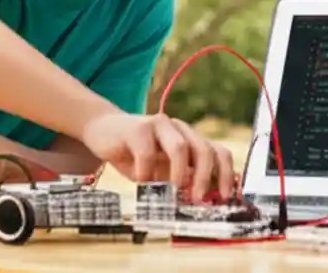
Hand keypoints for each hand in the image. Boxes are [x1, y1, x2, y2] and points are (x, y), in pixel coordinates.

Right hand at [79, 112, 235, 201]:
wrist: (101, 129)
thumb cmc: (134, 155)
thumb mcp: (160, 172)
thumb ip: (178, 181)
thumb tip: (199, 201)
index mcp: (191, 140)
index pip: (219, 153)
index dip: (226, 174)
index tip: (224, 197)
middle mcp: (181, 129)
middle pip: (205, 149)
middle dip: (205, 177)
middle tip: (197, 199)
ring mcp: (161, 125)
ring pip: (181, 147)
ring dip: (180, 173)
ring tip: (172, 192)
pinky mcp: (138, 127)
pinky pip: (147, 151)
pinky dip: (146, 171)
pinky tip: (141, 181)